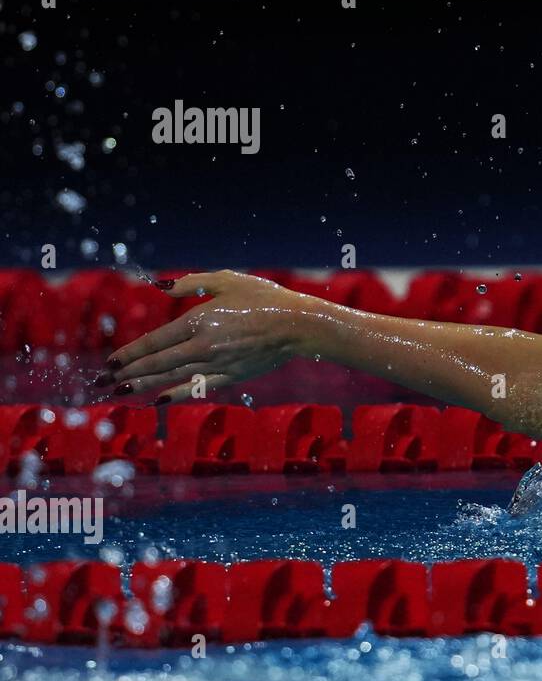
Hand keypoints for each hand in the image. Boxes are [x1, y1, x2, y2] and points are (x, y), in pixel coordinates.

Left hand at [99, 270, 320, 404]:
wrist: (298, 325)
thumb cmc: (264, 297)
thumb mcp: (227, 280)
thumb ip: (192, 283)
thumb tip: (162, 286)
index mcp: (199, 321)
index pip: (154, 341)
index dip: (129, 353)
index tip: (110, 362)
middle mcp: (203, 346)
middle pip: (157, 363)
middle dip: (128, 373)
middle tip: (104, 382)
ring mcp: (218, 364)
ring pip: (173, 377)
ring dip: (144, 386)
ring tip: (121, 393)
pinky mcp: (232, 375)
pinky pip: (198, 387)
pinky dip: (177, 394)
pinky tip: (160, 400)